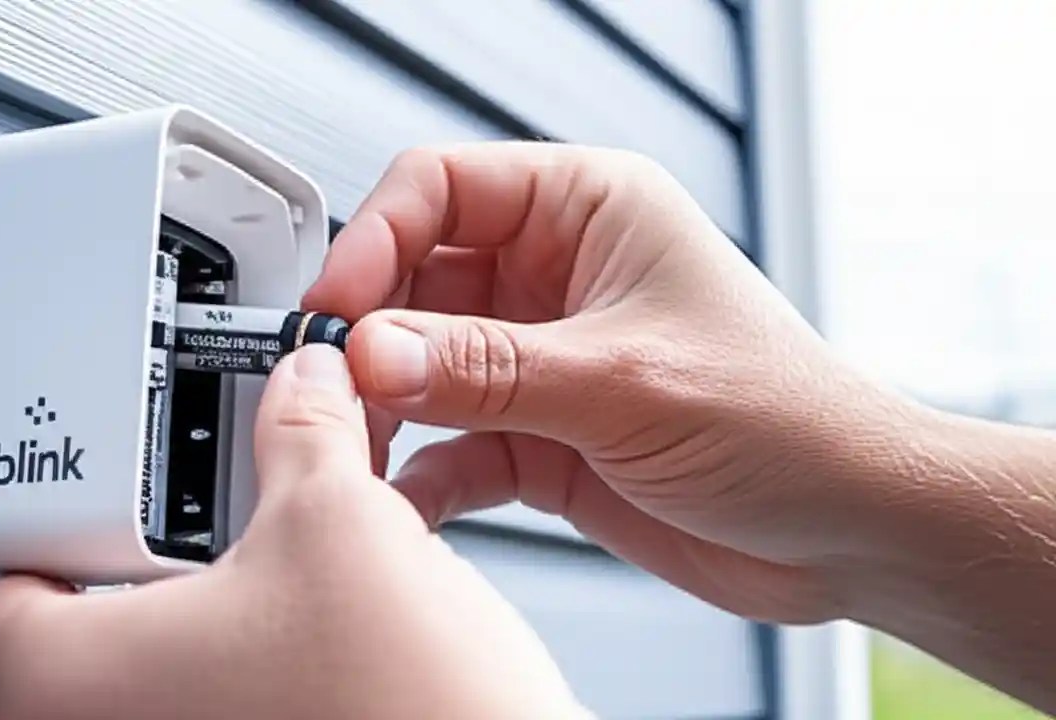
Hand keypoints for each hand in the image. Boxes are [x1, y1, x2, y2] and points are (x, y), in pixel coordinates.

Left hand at [0, 345, 585, 718]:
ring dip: (221, 599)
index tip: (120, 483)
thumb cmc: (400, 711)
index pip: (2, 588)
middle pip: (89, 619)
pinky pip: (220, 701)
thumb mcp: (342, 520)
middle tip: (217, 508)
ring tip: (287, 555)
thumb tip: (308, 386)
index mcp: (73, 681)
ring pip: (165, 663)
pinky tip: (327, 616)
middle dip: (164, 549)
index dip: (66, 514)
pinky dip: (257, 653)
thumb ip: (306, 430)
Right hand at [303, 142, 928, 623]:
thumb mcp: (624, 380)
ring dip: (387, 408)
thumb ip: (487, 367)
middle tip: (336, 384)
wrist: (843, 530)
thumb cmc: (787, 420)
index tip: (339, 305)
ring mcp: (543, 360)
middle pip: (417, 280)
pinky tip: (409, 496)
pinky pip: (451, 443)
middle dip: (372, 334)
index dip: (376, 239)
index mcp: (589, 212)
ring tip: (359, 445)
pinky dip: (423, 471)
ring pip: (423, 366)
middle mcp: (557, 277)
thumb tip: (375, 350)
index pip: (443, 188)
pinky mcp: (540, 436)